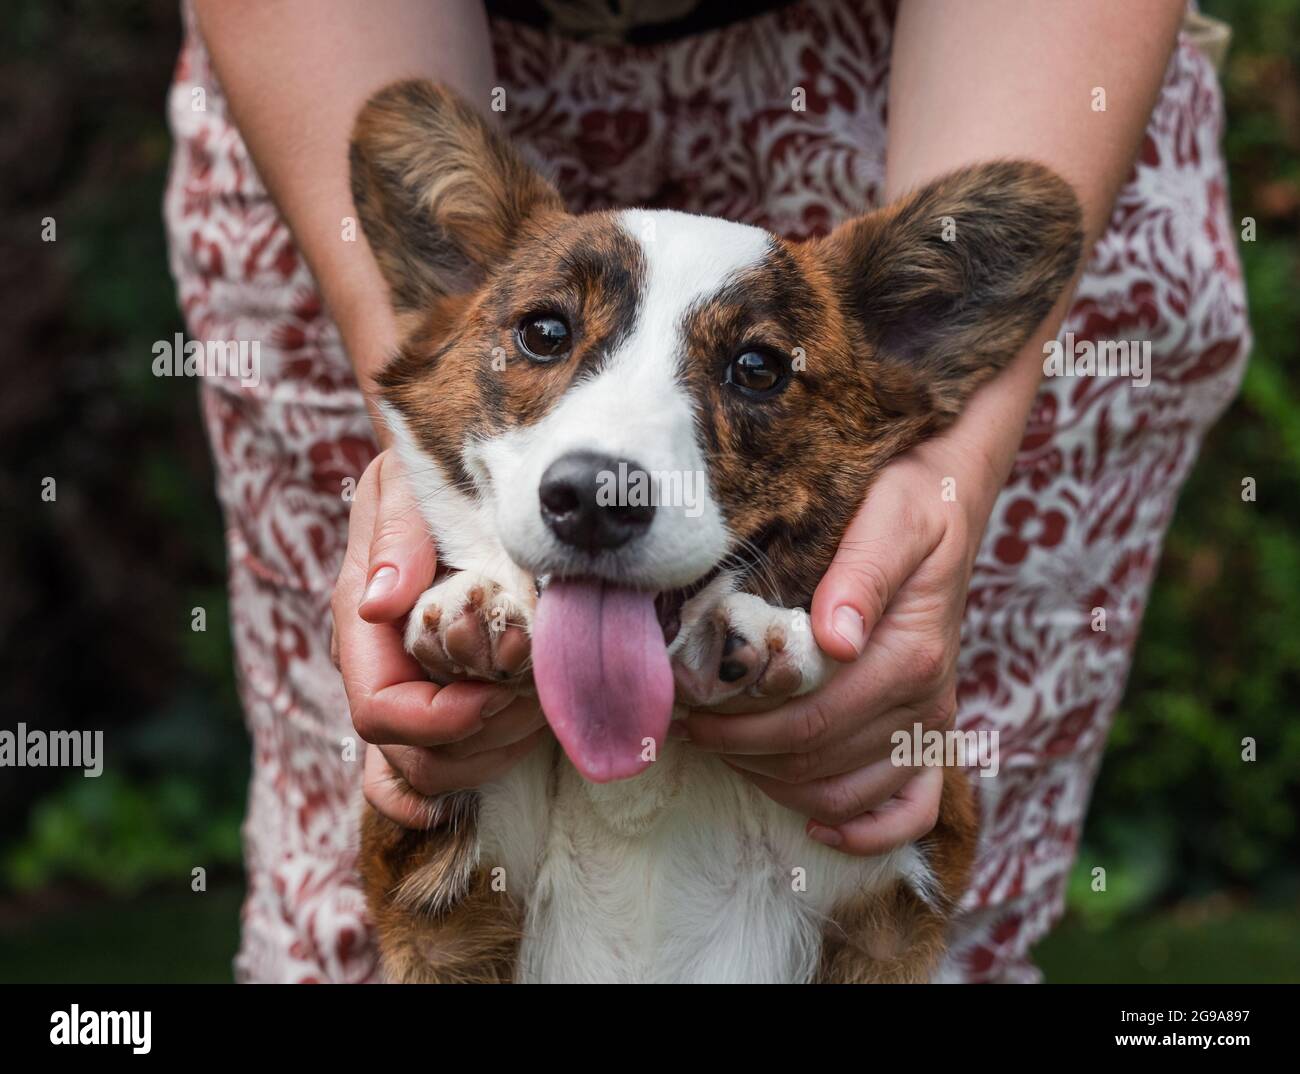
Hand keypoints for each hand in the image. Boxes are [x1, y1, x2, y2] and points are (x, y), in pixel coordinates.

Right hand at [331, 449, 547, 827]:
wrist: (447, 478)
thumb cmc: (427, 477)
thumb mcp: (405, 487)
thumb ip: (396, 536)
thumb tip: (379, 603)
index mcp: (363, 628)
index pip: (379, 711)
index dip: (439, 718)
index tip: (496, 690)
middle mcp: (381, 670)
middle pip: (411, 758)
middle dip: (480, 739)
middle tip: (535, 696)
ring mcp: (409, 692)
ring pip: (434, 774)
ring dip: (494, 754)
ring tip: (542, 704)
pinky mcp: (441, 702)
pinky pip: (426, 776)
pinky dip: (462, 783)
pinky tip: (491, 772)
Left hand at [677, 426, 1004, 855]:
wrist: (947, 499)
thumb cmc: (908, 500)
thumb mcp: (890, 515)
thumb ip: (862, 573)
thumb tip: (835, 637)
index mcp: (911, 651)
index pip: (813, 718)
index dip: (743, 727)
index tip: (689, 710)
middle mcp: (926, 696)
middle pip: (819, 759)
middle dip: (744, 751)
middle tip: (690, 727)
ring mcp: (929, 719)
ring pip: (848, 792)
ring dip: (779, 785)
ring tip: (726, 752)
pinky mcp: (930, 729)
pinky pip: (912, 808)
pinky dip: (867, 831)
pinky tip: (819, 827)